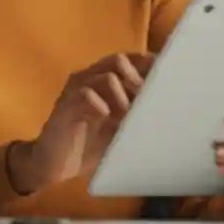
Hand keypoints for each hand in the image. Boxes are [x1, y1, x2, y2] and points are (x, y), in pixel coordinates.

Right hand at [8, 52, 153, 194]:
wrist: (53, 164)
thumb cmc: (88, 145)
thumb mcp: (119, 128)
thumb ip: (136, 114)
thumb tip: (167, 108)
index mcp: (102, 80)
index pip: (129, 59)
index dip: (149, 65)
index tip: (170, 77)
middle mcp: (88, 78)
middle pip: (120, 59)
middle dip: (138, 79)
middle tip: (146, 102)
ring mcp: (75, 90)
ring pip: (107, 76)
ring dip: (123, 97)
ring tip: (126, 116)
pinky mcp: (65, 106)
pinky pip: (86, 94)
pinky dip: (102, 106)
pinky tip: (106, 118)